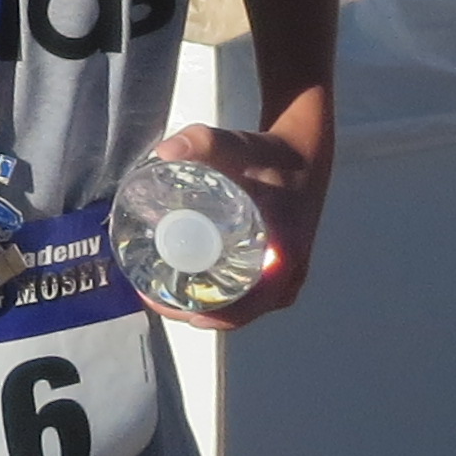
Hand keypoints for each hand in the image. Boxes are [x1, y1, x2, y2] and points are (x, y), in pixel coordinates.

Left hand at [141, 120, 331, 330]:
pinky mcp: (276, 268)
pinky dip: (217, 291)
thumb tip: (165, 152)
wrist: (305, 154)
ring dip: (202, 301)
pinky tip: (185, 277)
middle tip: (149, 291)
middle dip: (191, 307)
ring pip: (240, 304)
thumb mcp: (237, 145)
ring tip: (158, 286)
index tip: (163, 302)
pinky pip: (245, 292)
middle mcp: (286, 275)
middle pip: (236, 311)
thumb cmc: (274, 156)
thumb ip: (202, 142)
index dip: (203, 312)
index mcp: (283, 259)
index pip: (243, 307)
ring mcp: (283, 275)